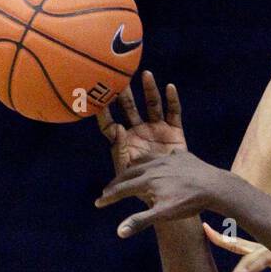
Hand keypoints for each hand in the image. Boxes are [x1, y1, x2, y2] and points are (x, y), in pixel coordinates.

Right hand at [96, 152, 228, 236]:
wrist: (215, 186)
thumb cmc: (189, 203)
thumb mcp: (163, 214)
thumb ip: (140, 221)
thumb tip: (119, 232)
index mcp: (147, 180)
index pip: (122, 189)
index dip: (109, 197)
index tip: (98, 203)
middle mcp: (155, 166)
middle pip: (130, 172)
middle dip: (118, 182)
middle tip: (109, 190)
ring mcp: (169, 159)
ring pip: (146, 160)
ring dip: (135, 167)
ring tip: (130, 172)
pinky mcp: (183, 156)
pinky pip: (167, 156)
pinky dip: (159, 161)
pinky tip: (161, 164)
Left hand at [97, 72, 185, 188]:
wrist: (169, 197)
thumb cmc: (143, 189)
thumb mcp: (127, 172)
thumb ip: (119, 151)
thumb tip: (117, 127)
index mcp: (124, 143)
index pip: (109, 123)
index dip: (102, 111)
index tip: (96, 97)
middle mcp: (139, 132)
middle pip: (129, 108)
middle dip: (123, 93)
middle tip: (118, 76)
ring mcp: (157, 130)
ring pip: (152, 105)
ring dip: (149, 90)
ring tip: (146, 74)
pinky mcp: (174, 132)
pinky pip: (174, 113)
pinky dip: (172, 100)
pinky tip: (170, 87)